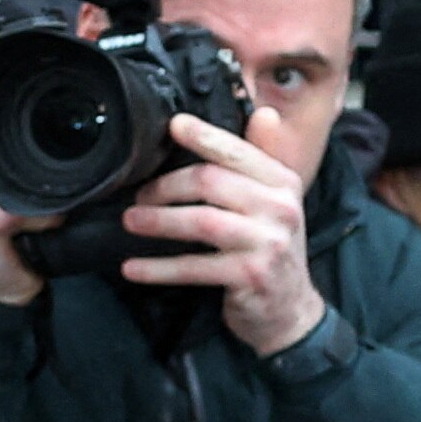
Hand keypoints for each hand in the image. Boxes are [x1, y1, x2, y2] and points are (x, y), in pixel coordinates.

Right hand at [0, 89, 43, 309]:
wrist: (4, 280)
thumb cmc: (21, 228)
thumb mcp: (33, 183)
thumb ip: (45, 153)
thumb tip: (95, 118)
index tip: (13, 68)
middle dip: (13, 129)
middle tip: (52, 137)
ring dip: (35, 183)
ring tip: (61, 197)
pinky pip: (6, 213)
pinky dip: (37, 215)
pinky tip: (53, 219)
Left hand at [121, 113, 325, 356]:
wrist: (290, 310)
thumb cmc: (270, 249)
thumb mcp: (276, 202)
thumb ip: (263, 160)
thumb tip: (262, 112)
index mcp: (284, 182)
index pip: (238, 151)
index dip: (203, 136)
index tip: (172, 126)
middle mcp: (280, 207)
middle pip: (210, 181)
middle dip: (165, 186)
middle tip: (138, 196)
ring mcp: (267, 243)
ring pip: (200, 221)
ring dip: (157, 221)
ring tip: (130, 222)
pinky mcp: (250, 275)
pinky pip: (193, 267)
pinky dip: (157, 267)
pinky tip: (132, 267)